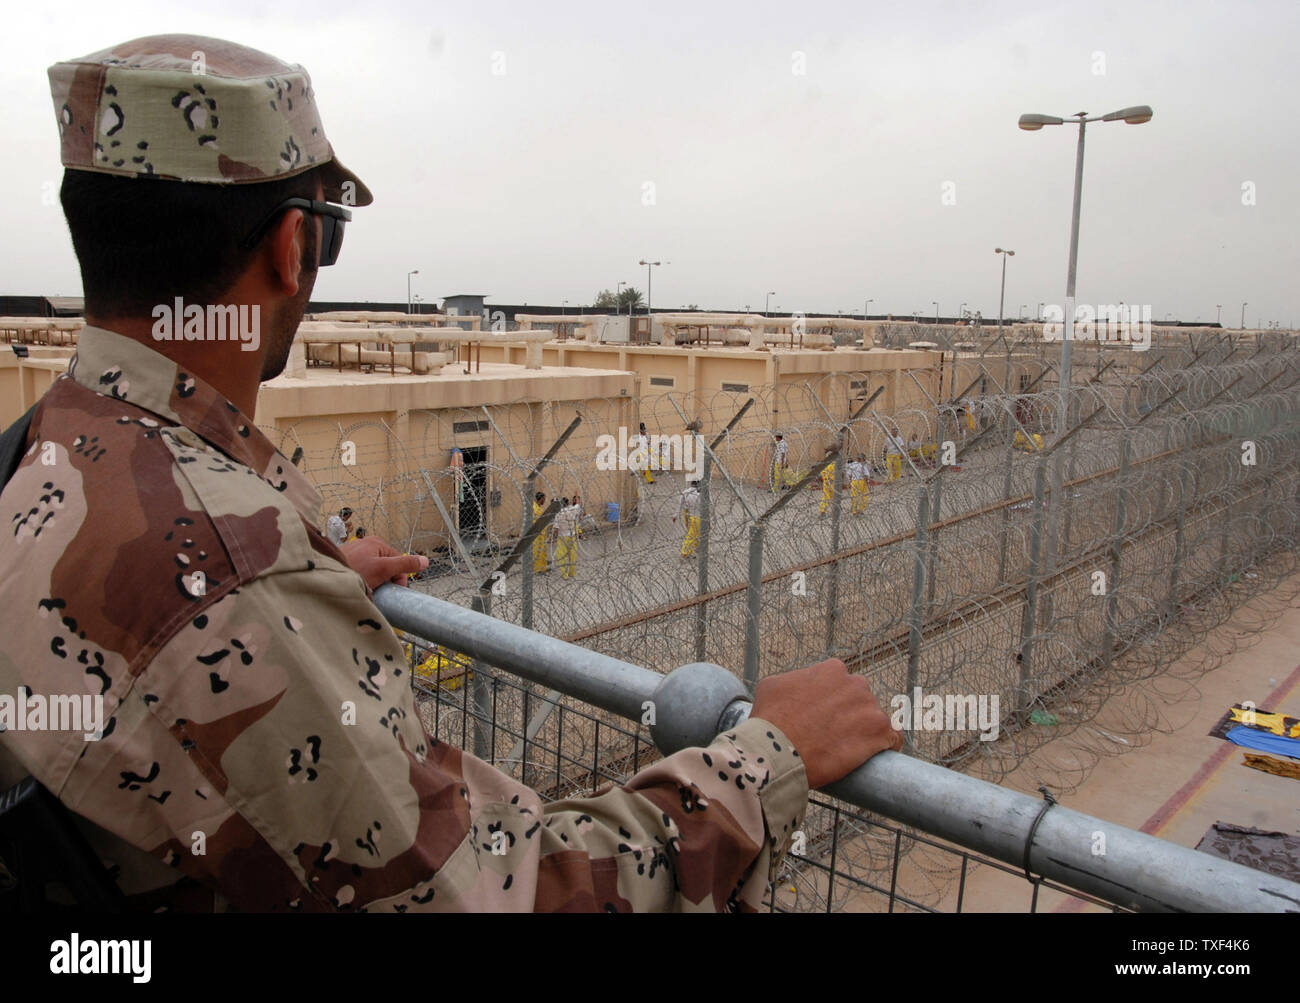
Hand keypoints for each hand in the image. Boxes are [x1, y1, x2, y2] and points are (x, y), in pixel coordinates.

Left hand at [339, 535, 428, 589]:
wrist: (325, 578)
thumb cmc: (351, 571)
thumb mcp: (383, 569)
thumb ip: (405, 564)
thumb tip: (424, 561)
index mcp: (376, 542)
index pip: (399, 561)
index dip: (399, 577)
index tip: (393, 590)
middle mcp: (365, 545)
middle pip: (386, 566)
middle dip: (385, 580)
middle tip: (377, 589)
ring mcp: (355, 553)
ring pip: (374, 571)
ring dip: (373, 582)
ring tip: (365, 587)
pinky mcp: (346, 563)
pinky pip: (362, 573)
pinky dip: (362, 580)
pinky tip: (357, 586)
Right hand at [750, 658, 901, 788]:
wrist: (776, 752)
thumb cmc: (770, 720)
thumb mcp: (774, 685)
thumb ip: (795, 680)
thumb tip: (798, 686)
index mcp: (832, 670)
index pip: (841, 685)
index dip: (833, 703)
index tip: (825, 717)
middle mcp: (855, 683)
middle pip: (859, 700)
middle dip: (850, 715)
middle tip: (833, 736)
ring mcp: (869, 708)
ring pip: (874, 719)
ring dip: (865, 732)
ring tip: (846, 750)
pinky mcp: (879, 732)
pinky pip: (893, 738)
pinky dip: (887, 745)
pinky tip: (877, 754)